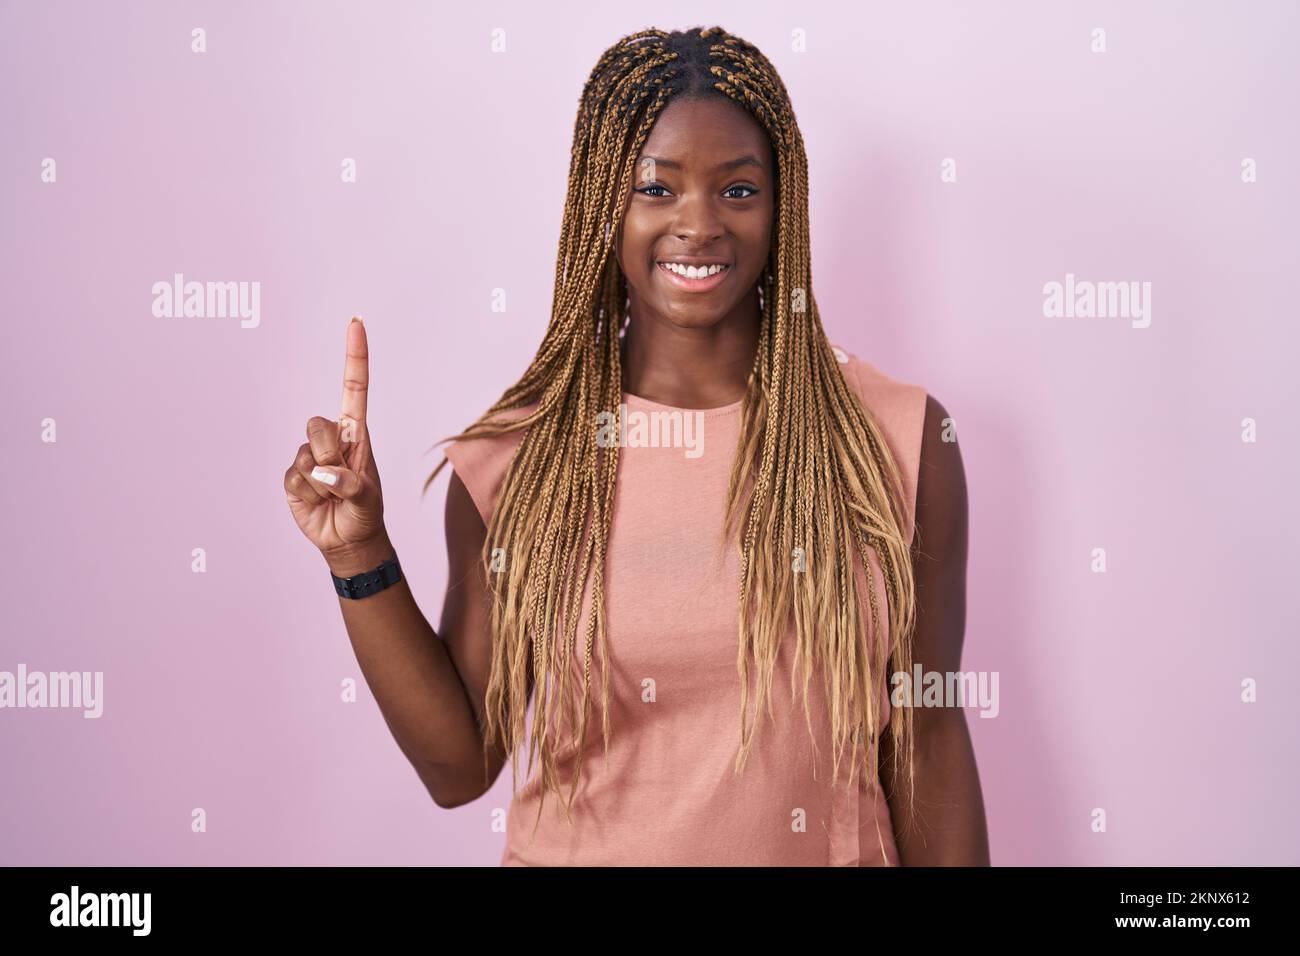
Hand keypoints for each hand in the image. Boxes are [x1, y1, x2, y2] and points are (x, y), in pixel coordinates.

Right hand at [283, 317, 388, 573]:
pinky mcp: (293, 476)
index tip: (356, 323)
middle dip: (329, 454)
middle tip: (342, 479)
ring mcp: (310, 456)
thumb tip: (323, 472)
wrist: (348, 539)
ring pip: (304, 455)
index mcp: (356, 434)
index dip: (354, 357)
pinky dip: (306, 494)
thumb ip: (350, 483)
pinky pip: (293, 477)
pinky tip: (317, 501)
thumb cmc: (365, 512)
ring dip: (320, 481)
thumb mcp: (367, 498)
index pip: (354, 389)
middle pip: (317, 425)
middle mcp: (332, 439)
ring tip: (333, 495)